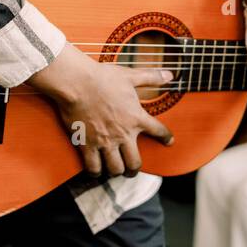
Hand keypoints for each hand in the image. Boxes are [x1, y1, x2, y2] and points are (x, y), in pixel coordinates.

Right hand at [29, 45, 173, 176]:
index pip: (159, 131)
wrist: (77, 82)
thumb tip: (170, 74)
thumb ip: (151, 77)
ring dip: (117, 172)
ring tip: (115, 170)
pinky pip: (93, 167)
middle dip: (134, 169)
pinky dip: (95, 172)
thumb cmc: (102, 78)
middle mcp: (123, 133)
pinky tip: (96, 171)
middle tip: (132, 169)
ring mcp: (105, 141)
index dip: (166, 137)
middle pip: (135, 162)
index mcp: (136, 117)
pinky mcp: (86, 144)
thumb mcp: (130, 75)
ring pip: (116, 168)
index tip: (169, 141)